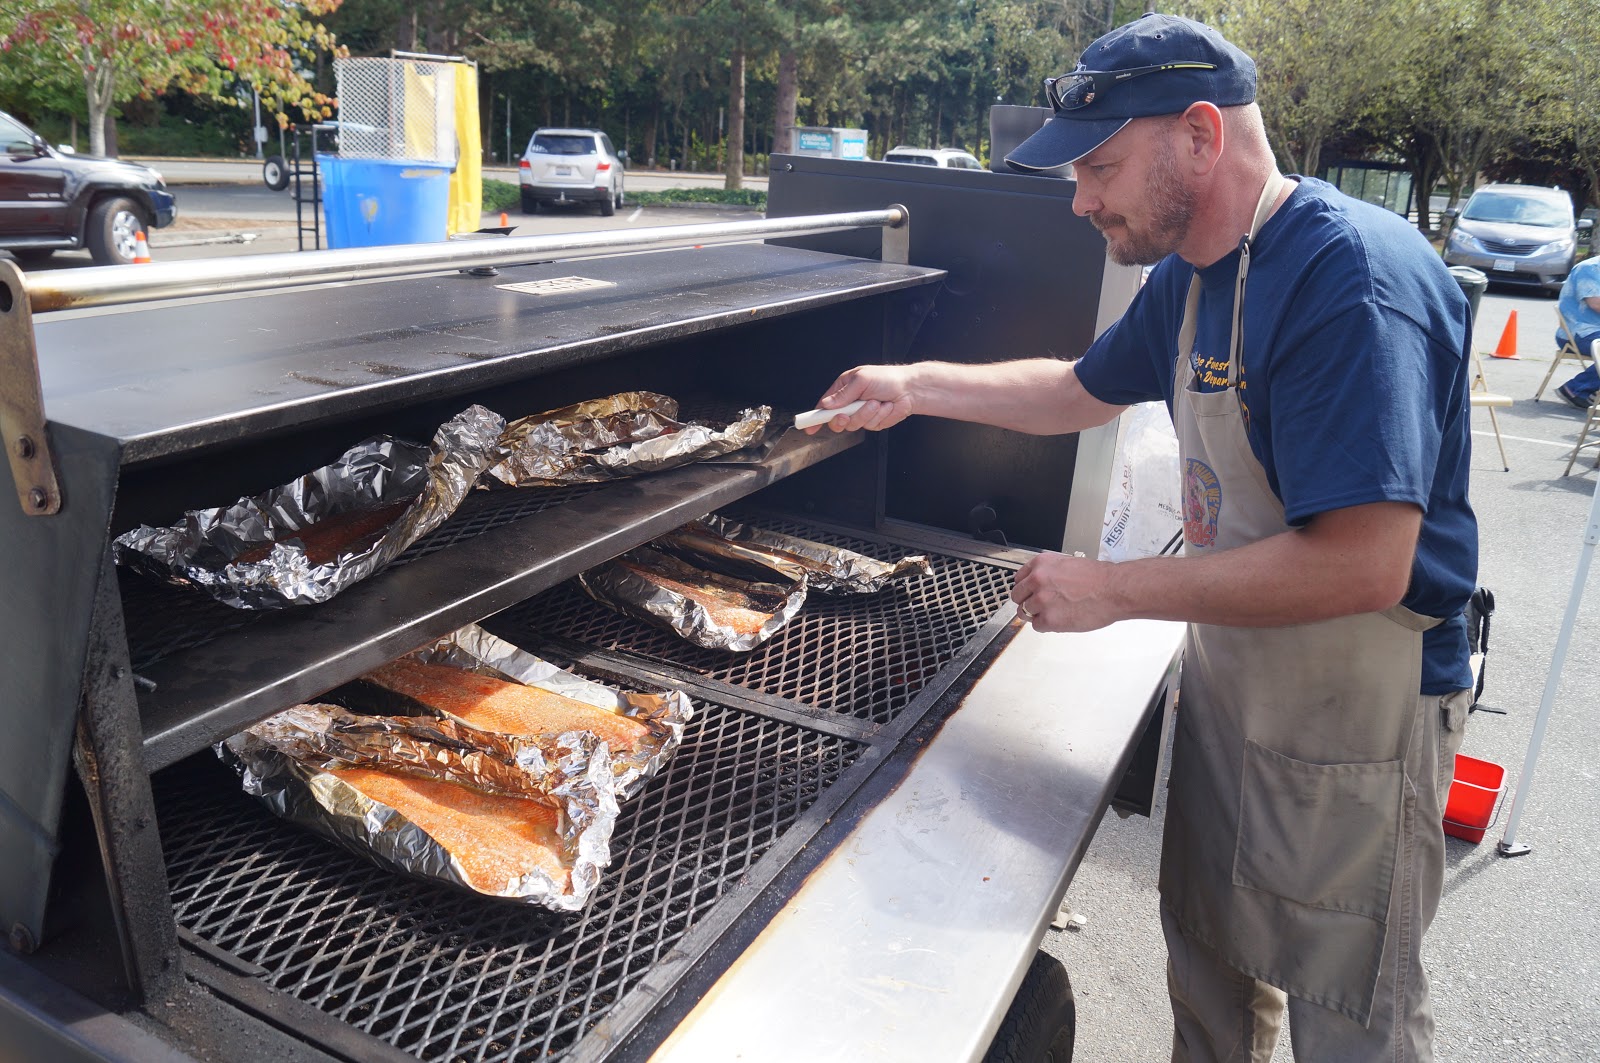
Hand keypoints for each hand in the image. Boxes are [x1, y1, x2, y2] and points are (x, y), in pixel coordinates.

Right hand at [802, 364, 919, 433]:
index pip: (824, 405)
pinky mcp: (873, 422)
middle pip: (836, 420)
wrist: (910, 389)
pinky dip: (879, 416)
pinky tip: (885, 407)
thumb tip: (826, 404)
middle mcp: (850, 403)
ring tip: (877, 402)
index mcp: (843, 389)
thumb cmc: (887, 378)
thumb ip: (843, 394)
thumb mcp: (862, 380)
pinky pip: (870, 425)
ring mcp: (861, 414)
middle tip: (848, 414)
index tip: (809, 426)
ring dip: (867, 414)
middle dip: (843, 419)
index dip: (816, 417)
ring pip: (854, 424)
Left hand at [1011, 551, 1122, 632]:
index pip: (1019, 578)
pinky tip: (1058, 620)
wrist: (1114, 590)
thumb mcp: (1068, 563)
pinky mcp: (1049, 619)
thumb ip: (1049, 572)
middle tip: (1037, 606)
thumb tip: (1040, 583)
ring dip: (1036, 615)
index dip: (1025, 588)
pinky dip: (1046, 626)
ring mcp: (1041, 601)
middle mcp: (1037, 580)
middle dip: (1026, 602)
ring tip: (1051, 613)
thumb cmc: (1098, 578)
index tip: (1028, 593)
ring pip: (1024, 612)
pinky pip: (1037, 626)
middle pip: (1017, 596)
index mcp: (1041, 564)